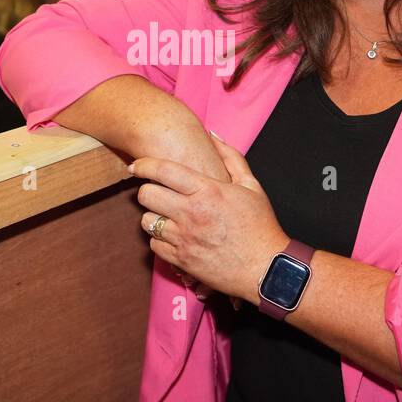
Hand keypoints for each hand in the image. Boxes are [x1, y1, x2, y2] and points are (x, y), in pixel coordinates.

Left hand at [131, 131, 287, 305]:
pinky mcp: (182, 260)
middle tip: (156, 192)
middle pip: (146, 195)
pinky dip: (160, 240)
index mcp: (207, 191)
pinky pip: (154, 246)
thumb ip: (230, 157)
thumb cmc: (260, 226)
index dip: (143, 164)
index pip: (163, 170)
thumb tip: (212, 134)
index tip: (135, 166)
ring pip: (146, 221)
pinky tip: (173, 236)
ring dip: (153, 216)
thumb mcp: (250, 185)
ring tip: (166, 215)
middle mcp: (191, 213)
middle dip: (148, 190)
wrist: (267, 268)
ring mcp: (184, 239)